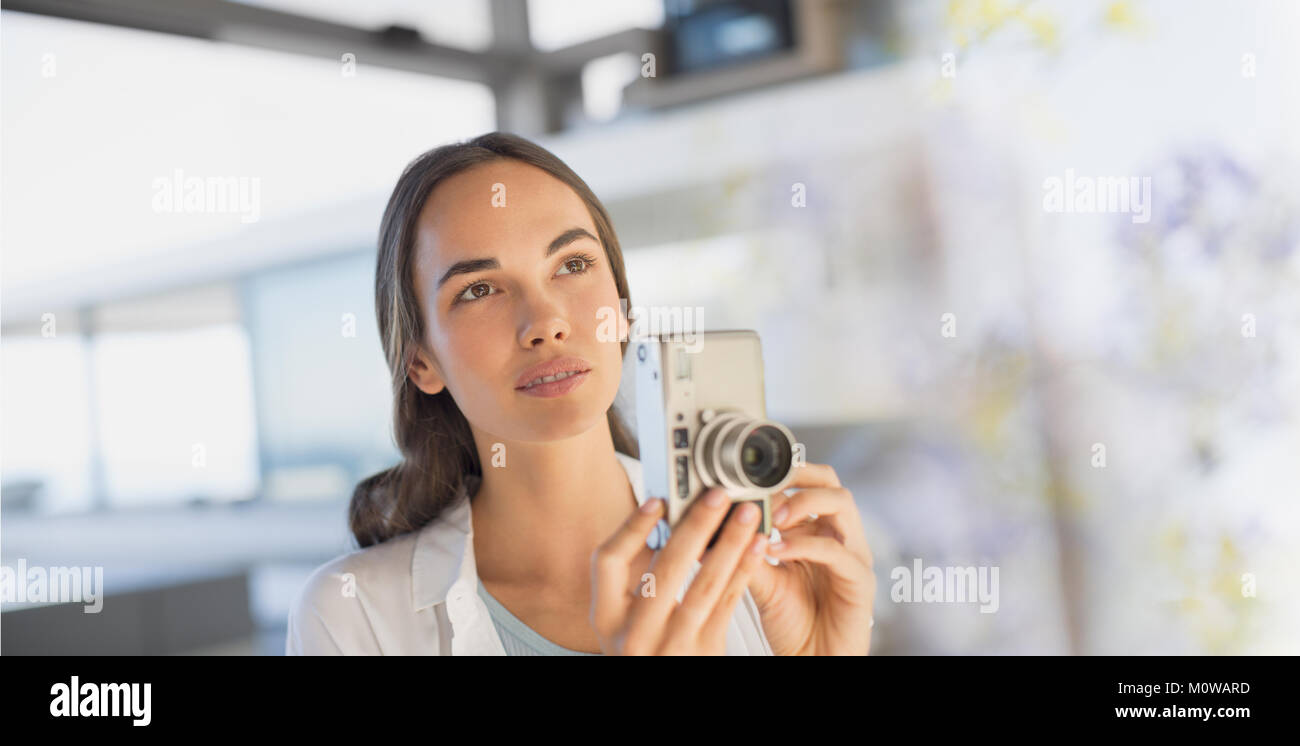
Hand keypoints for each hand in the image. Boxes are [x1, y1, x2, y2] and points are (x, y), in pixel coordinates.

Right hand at [590, 487, 769, 654]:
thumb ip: (636, 580)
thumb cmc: (649, 651)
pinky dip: (744, 569)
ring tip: (746, 515)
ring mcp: (671, 645)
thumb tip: (664, 523)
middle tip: (716, 495)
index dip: (632, 527)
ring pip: (703, 584)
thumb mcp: (625, 621)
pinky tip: (756, 547)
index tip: (657, 500)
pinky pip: (728, 602)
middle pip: (664, 568)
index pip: (608, 561)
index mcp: (606, 618)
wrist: (662, 692)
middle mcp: (634, 633)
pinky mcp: (705, 652)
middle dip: (695, 525)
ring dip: (729, 542)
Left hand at [746, 462, 875, 654]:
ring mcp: (853, 555)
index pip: (809, 482)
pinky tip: (776, 551)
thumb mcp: (760, 578)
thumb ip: (746, 549)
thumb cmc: (792, 623)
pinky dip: (804, 545)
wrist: (811, 661)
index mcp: (816, 530)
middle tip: (765, 488)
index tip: (748, 478)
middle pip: (830, 482)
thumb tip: (716, 523)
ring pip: (841, 503)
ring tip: (772, 517)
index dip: (782, 473)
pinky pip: (837, 551)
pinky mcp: (860, 580)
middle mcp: (838, 536)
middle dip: (797, 475)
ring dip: (802, 502)